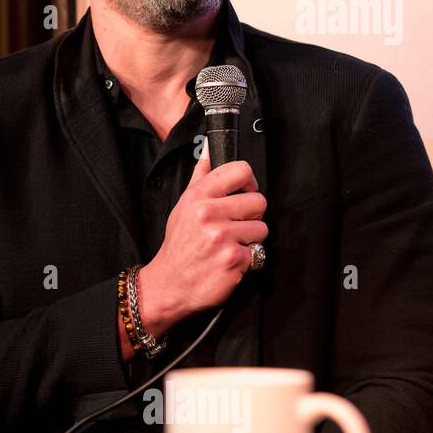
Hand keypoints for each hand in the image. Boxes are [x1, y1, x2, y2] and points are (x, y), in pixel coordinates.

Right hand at [141, 148, 267, 325]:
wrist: (170, 284)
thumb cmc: (180, 245)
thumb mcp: (183, 206)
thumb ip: (201, 177)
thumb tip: (211, 148)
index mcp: (198, 196)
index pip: (240, 170)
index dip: (248, 183)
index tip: (242, 195)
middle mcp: (209, 213)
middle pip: (259, 201)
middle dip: (251, 216)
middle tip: (234, 227)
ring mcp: (222, 237)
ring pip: (262, 228)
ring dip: (251, 239)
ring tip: (230, 245)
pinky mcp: (234, 259)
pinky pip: (258, 252)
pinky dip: (247, 260)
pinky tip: (228, 261)